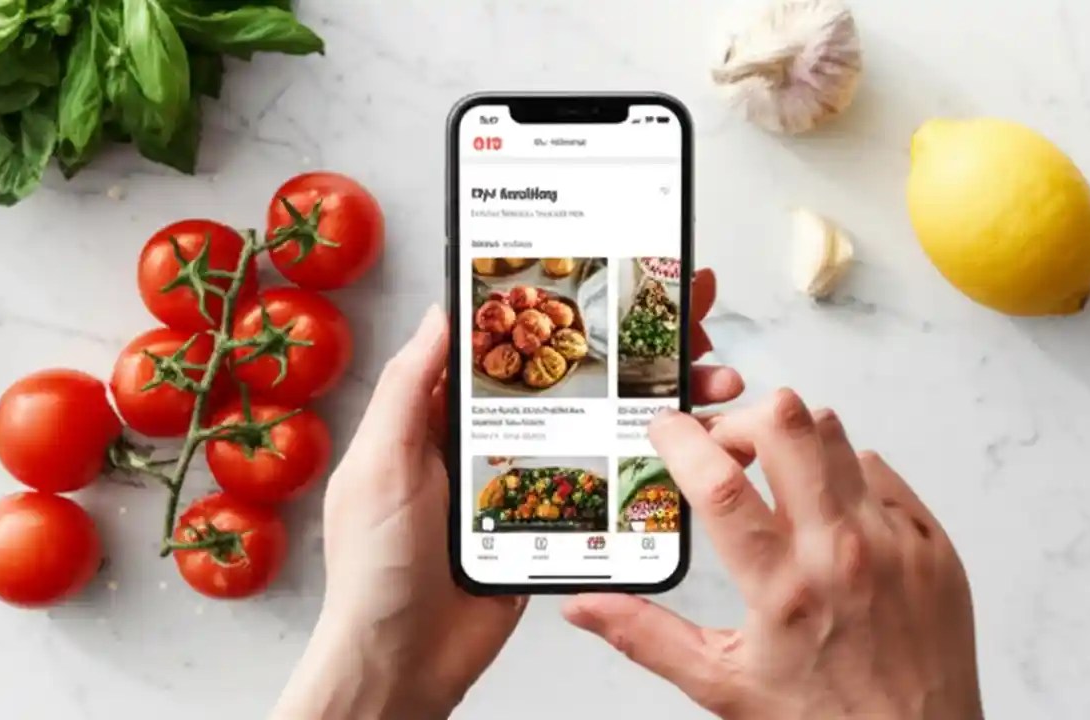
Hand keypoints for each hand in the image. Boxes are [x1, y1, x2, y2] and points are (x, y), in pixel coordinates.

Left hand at [274, 268, 741, 719]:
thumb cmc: (376, 567)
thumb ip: (408, 388)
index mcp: (443, 415)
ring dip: (658, 401)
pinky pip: (605, 484)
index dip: (564, 309)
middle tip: (693, 321)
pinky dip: (650, 463)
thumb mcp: (382, 463)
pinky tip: (692, 444)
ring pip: (600, 426)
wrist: (403, 662)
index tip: (616, 277)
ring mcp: (528, 481)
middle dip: (636, 349)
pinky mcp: (554, 525)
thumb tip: (443, 313)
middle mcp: (491, 440)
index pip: (513, 344)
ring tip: (713, 381)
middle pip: (573, 379)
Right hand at [564, 391, 982, 719]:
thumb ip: (647, 637)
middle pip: (788, 425)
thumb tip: (583, 608)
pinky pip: (880, 470)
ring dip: (793, 439)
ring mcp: (895, 539)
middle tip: (723, 447)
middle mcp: (842, 552)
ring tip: (775, 475)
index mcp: (781, 588)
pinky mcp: (931, 539)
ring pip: (835, 433)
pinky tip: (830, 512)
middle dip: (741, 419)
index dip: (681, 439)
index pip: (719, 483)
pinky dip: (844, 476)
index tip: (664, 429)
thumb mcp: (722, 685)